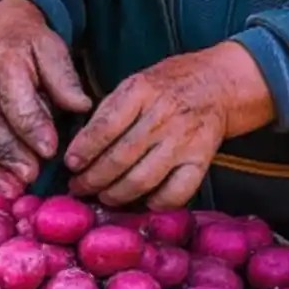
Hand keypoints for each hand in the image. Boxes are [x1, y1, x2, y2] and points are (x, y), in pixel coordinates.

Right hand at [0, 0, 92, 196]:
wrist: (5, 38)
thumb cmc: (34, 48)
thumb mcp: (53, 50)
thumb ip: (64, 79)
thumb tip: (81, 107)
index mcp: (6, 66)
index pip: (15, 100)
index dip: (32, 126)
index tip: (51, 149)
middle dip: (10, 153)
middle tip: (32, 175)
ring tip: (15, 190)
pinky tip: (5, 189)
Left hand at [65, 42, 275, 208]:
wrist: (218, 84)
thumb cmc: (166, 86)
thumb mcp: (133, 84)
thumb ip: (107, 113)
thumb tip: (78, 151)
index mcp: (141, 91)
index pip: (105, 126)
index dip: (84, 150)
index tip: (70, 164)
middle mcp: (164, 115)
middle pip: (120, 158)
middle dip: (92, 179)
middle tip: (79, 188)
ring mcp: (184, 140)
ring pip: (142, 179)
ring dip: (116, 195)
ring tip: (103, 197)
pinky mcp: (201, 160)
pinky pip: (176, 193)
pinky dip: (156, 204)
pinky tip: (141, 202)